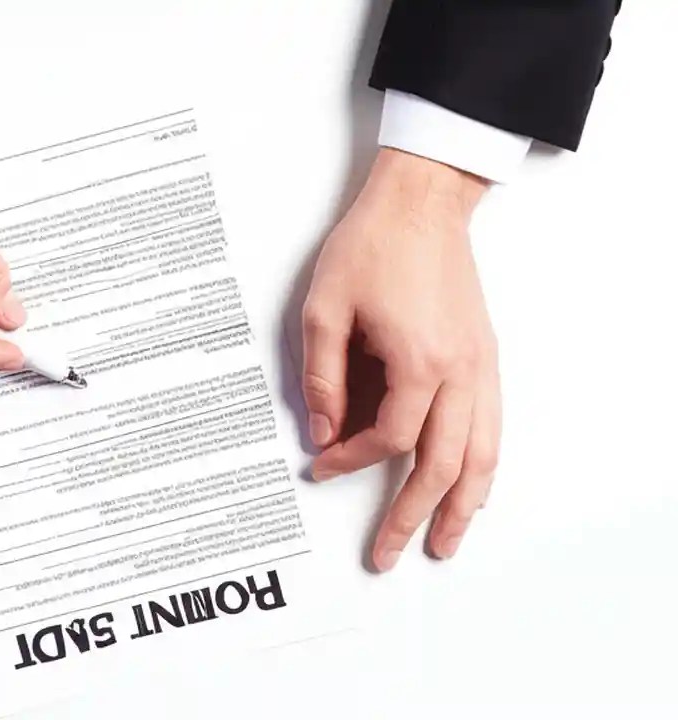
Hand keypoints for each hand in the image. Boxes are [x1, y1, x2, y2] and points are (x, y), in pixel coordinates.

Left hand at [302, 148, 500, 571]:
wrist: (421, 202)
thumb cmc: (371, 247)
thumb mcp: (325, 311)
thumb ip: (323, 379)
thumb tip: (323, 433)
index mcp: (419, 363)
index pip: (386, 439)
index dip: (351, 461)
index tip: (321, 467)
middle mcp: (460, 372)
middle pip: (442, 466)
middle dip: (413, 517)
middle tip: (387, 555)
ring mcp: (480, 365)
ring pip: (482, 455)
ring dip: (463, 505)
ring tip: (445, 544)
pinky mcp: (484, 356)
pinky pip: (492, 426)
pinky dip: (483, 465)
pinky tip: (472, 486)